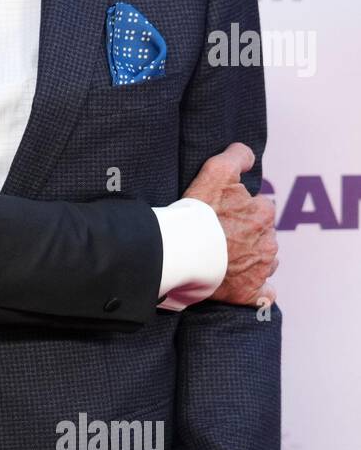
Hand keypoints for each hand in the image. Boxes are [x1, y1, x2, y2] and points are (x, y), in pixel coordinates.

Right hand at [183, 142, 277, 305]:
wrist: (182, 251)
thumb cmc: (197, 212)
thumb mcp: (216, 171)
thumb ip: (236, 157)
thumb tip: (246, 155)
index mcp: (262, 214)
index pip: (262, 207)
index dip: (243, 208)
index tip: (225, 213)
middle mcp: (268, 242)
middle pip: (264, 236)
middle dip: (250, 235)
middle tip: (222, 236)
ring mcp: (260, 269)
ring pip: (266, 262)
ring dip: (253, 260)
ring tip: (227, 260)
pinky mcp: (249, 292)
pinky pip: (264, 294)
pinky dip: (258, 291)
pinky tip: (245, 287)